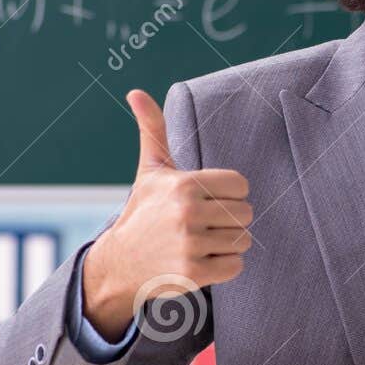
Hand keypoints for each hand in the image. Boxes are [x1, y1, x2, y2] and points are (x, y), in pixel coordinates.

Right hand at [81, 90, 251, 340]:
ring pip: (243, 240)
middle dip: (229, 220)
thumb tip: (136, 91)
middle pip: (246, 213)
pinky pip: (235, 266)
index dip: (229, 194)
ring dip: (227, 244)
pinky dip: (224, 266)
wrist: (118, 263)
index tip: (208, 200)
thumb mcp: (150, 170)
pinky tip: (201, 260)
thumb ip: (153, 129)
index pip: (241, 185)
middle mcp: (188, 213)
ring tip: (201, 242)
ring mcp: (190, 245)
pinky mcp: (193, 273)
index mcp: (184, 184)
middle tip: (203, 224)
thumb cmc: (142, 211)